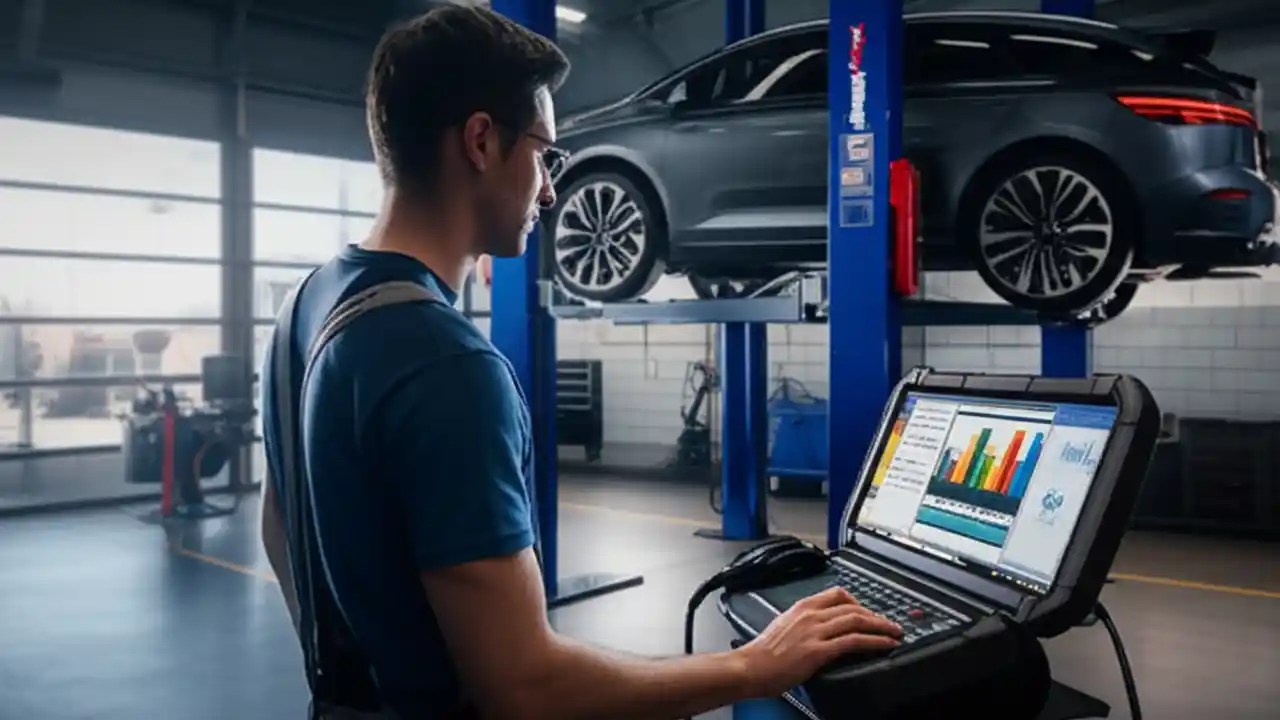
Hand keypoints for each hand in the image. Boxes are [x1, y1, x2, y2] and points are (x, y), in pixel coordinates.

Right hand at [738, 586, 902, 696]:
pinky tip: (886, 645)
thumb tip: (821, 629)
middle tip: (890, 624)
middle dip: (876, 615)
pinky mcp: (818, 651)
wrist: (750, 667)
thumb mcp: (785, 627)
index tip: (869, 612)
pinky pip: (854, 641)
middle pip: (853, 607)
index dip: (859, 602)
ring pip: (857, 621)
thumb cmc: (763, 653)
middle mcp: (811, 615)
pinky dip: (875, 642)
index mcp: (802, 607)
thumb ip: (804, 623)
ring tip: (895, 633)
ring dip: (882, 626)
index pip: (837, 594)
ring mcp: (815, 632)